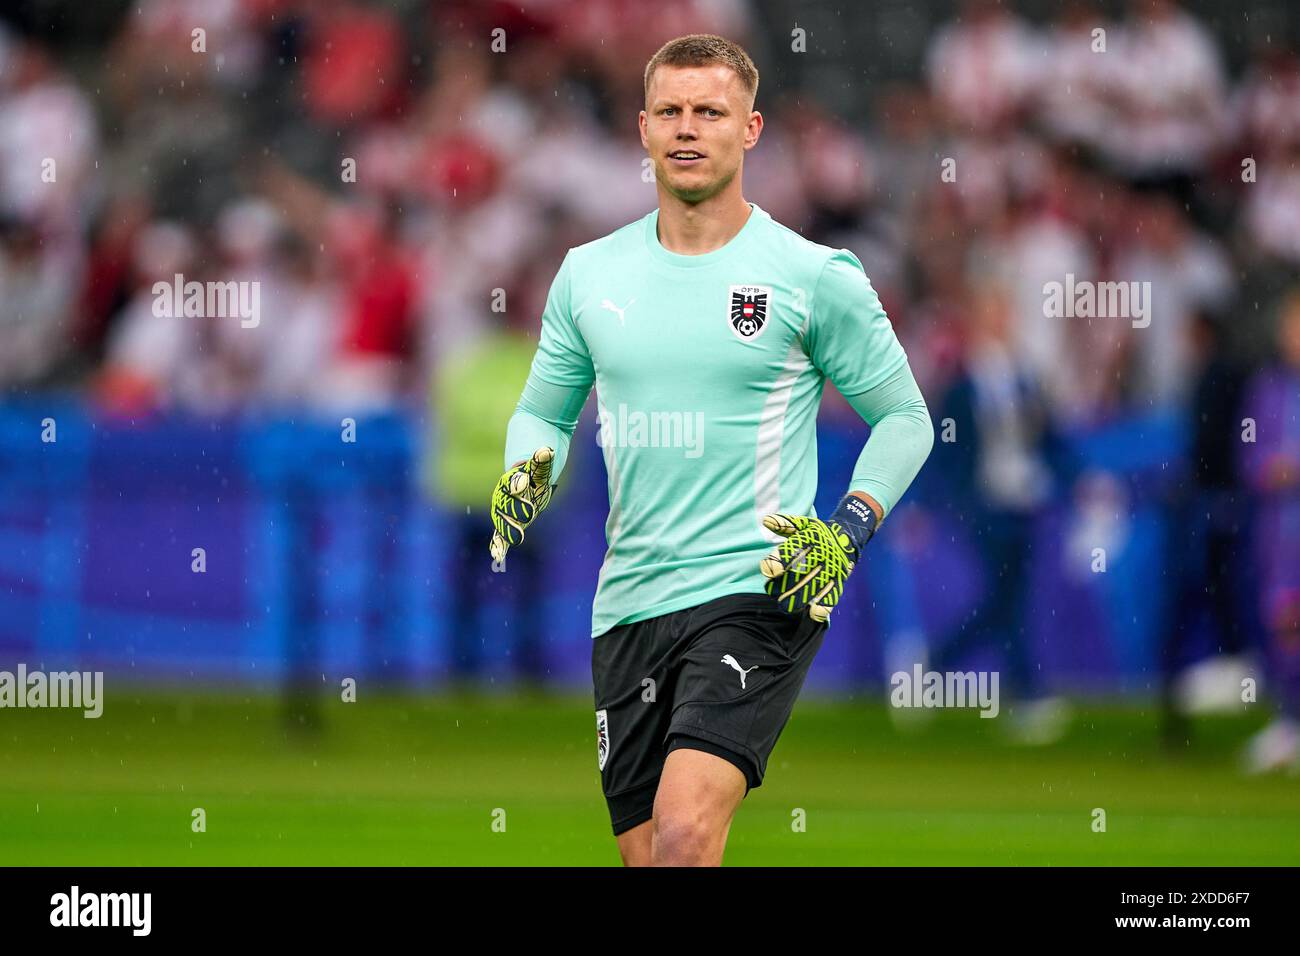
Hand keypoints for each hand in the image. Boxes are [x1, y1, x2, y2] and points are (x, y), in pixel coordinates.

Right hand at [489, 446, 554, 562]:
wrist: (525, 484)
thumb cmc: (533, 476)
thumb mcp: (539, 469)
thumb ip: (541, 462)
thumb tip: (546, 451)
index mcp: (511, 480)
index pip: (513, 481)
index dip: (518, 481)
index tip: (525, 481)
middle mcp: (503, 497)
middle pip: (507, 504)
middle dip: (516, 509)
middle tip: (528, 515)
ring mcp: (503, 511)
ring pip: (502, 521)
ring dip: (506, 532)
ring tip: (509, 542)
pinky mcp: (505, 524)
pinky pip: (500, 535)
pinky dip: (499, 544)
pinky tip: (497, 557)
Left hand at [759, 494, 878, 622]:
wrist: (849, 534)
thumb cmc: (819, 532)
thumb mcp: (803, 524)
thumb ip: (784, 524)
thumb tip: (766, 521)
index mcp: (812, 536)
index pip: (795, 548)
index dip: (781, 559)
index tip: (768, 571)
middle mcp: (823, 551)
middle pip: (804, 569)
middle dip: (787, 583)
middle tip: (771, 593)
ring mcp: (833, 566)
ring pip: (817, 583)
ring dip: (801, 597)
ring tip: (785, 606)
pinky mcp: (840, 578)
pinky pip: (834, 592)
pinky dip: (826, 604)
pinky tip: (814, 613)